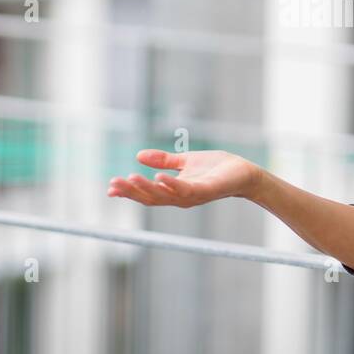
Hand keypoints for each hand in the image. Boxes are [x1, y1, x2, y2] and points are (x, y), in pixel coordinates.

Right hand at [107, 149, 261, 207]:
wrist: (243, 172)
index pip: (147, 194)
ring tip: (129, 178)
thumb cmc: (216, 168)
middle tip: (113, 183)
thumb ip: (163, 160)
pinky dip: (171, 184)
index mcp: (173, 191)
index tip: (110, 188)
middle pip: (151, 198)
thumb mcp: (185, 161)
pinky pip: (185, 190)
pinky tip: (158, 177)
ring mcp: (192, 195)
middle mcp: (180, 197)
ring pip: (164, 195)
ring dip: (146, 188)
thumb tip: (138, 155)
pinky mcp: (205, 190)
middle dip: (131, 191)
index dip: (128, 192)